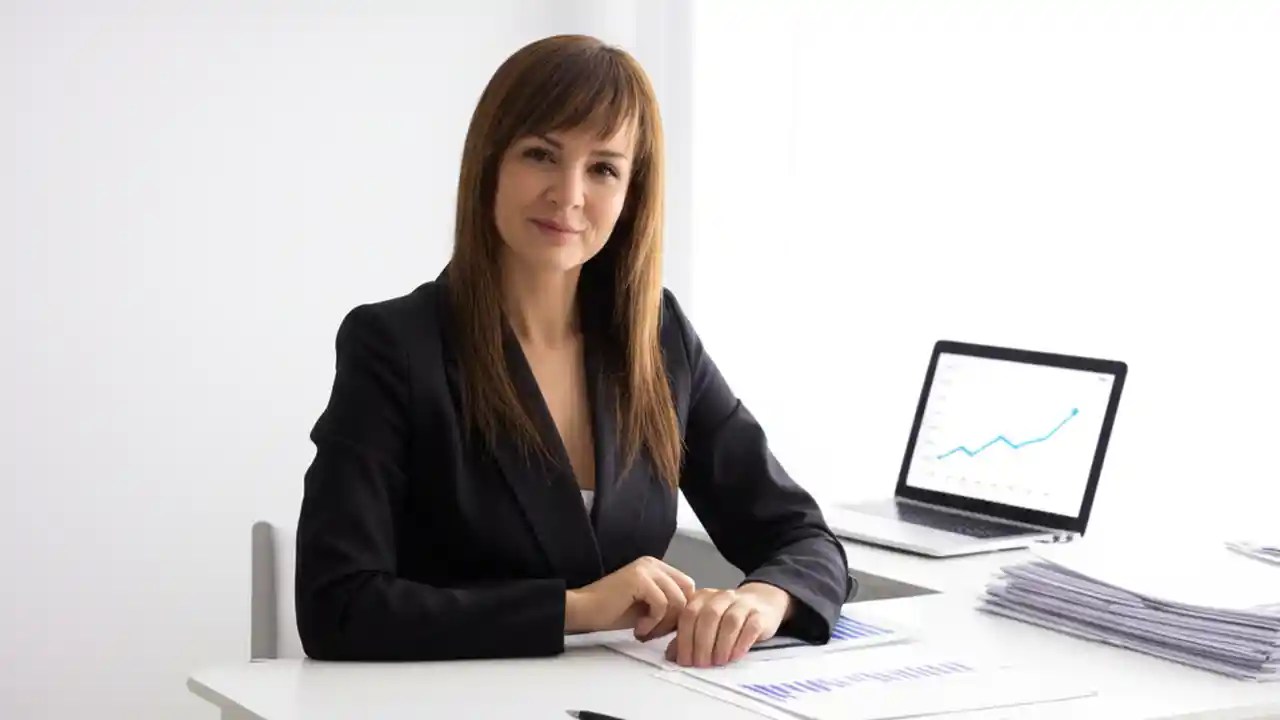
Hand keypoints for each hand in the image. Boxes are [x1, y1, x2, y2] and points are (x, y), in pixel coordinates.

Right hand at [564, 556, 695, 639]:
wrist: (583, 611)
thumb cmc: (612, 612)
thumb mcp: (648, 607)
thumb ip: (669, 605)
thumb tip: (691, 616)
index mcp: (656, 567)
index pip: (688, 587)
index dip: (681, 610)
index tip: (664, 628)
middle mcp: (653, 563)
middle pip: (687, 592)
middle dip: (676, 617)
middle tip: (656, 631)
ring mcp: (646, 568)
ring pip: (677, 600)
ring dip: (663, 623)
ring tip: (645, 631)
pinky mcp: (639, 578)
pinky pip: (663, 604)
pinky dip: (653, 622)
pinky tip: (638, 628)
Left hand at [664, 583, 792, 666]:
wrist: (762, 603)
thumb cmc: (727, 618)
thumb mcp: (705, 624)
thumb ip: (687, 636)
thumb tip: (671, 656)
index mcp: (702, 597)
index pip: (689, 615)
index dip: (684, 640)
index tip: (685, 661)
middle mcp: (722, 596)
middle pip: (708, 616)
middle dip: (702, 644)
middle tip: (701, 664)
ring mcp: (743, 603)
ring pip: (730, 621)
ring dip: (721, 645)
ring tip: (717, 662)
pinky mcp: (760, 614)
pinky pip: (750, 627)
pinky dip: (740, 644)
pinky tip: (734, 656)